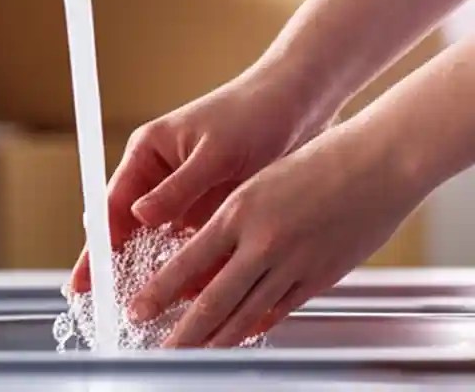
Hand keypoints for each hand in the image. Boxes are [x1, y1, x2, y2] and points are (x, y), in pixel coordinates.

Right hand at [70, 65, 331, 293]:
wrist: (298, 104)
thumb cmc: (252, 114)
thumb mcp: (213, 153)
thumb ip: (177, 188)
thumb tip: (138, 217)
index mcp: (148, 153)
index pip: (112, 205)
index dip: (97, 244)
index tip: (87, 277)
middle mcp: (160, 176)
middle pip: (127, 228)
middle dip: (116, 264)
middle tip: (104, 302)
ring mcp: (186, 194)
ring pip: (160, 241)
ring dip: (155, 271)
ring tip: (147, 308)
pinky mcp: (211, 207)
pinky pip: (193, 244)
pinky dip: (191, 267)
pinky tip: (191, 293)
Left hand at [128, 124, 426, 346]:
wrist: (377, 163)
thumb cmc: (317, 162)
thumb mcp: (257, 184)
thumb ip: (228, 225)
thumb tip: (201, 263)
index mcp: (238, 212)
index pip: (186, 263)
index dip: (159, 293)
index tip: (139, 311)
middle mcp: (263, 242)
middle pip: (214, 300)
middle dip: (185, 331)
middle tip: (163, 349)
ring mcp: (294, 263)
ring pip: (248, 313)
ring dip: (220, 339)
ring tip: (199, 353)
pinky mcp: (321, 277)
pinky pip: (282, 309)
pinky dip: (259, 326)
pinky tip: (245, 335)